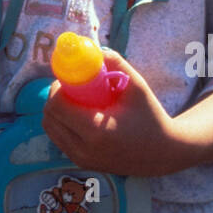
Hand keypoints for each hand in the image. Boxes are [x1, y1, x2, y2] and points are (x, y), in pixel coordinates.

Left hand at [42, 50, 184, 177]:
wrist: (162, 153)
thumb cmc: (151, 117)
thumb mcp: (136, 86)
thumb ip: (115, 63)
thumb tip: (93, 49)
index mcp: (97, 130)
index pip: (57, 105)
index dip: (57, 87)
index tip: (70, 78)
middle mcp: (84, 149)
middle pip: (49, 116)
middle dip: (55, 96)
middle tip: (72, 87)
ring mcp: (81, 159)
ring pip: (50, 128)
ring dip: (56, 111)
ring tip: (76, 101)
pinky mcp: (81, 163)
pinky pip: (58, 138)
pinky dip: (61, 124)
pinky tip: (79, 116)